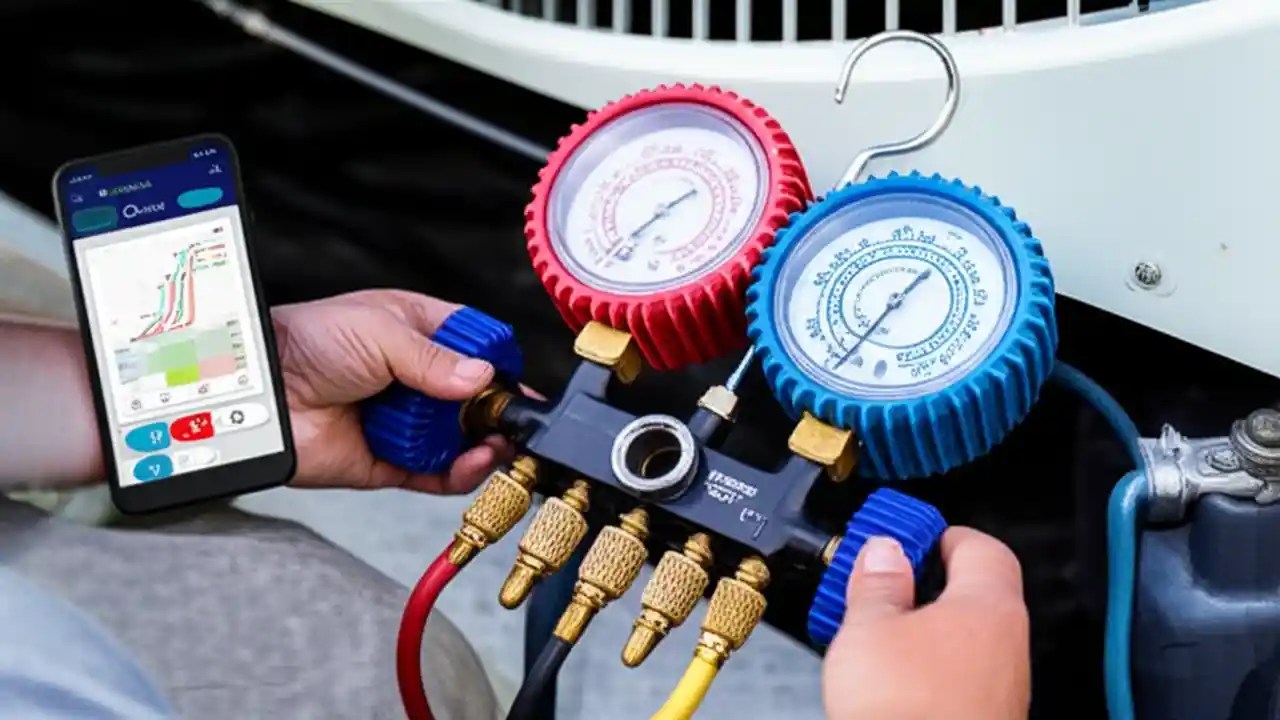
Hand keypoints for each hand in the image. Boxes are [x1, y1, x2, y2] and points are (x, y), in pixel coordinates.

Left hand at [272, 289, 513, 493]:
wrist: (261, 394)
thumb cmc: (305, 344)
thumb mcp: (381, 332)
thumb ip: (436, 358)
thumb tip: (482, 377)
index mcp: (414, 331)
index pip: (471, 345)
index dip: (494, 360)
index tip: (512, 377)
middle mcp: (413, 378)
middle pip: (472, 398)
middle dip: (494, 410)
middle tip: (507, 417)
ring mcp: (403, 422)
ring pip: (460, 439)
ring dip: (482, 444)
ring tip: (493, 444)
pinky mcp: (390, 462)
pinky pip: (436, 474)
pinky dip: (460, 473)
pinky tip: (474, 463)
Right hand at [822, 528, 1030, 719]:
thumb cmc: (906, 712)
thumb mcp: (868, 628)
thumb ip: (876, 583)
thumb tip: (883, 552)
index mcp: (988, 606)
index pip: (979, 545)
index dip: (938, 534)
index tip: (901, 535)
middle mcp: (1006, 645)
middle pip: (971, 593)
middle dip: (922, 584)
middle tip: (877, 581)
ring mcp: (999, 689)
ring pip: (962, 639)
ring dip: (920, 628)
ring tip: (871, 631)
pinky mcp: (981, 719)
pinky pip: (955, 677)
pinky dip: (924, 668)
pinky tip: (887, 678)